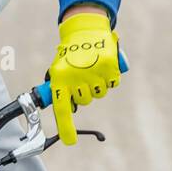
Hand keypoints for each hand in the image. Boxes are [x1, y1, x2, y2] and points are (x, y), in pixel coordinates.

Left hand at [48, 6, 121, 145]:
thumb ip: (61, 89)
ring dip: (96, 86)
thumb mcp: (59, 69)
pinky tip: (103, 67)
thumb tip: (63, 109)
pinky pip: (112, 84)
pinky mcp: (109, 65)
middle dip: (83, 93)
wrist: (85, 29)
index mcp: (60, 78)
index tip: (70, 141)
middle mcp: (76, 76)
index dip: (66, 127)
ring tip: (91, 69)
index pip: (62, 108)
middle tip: (81, 77)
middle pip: (84, 101)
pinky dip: (109, 78)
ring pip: (98, 94)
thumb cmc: (71, 53)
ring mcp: (93, 71)